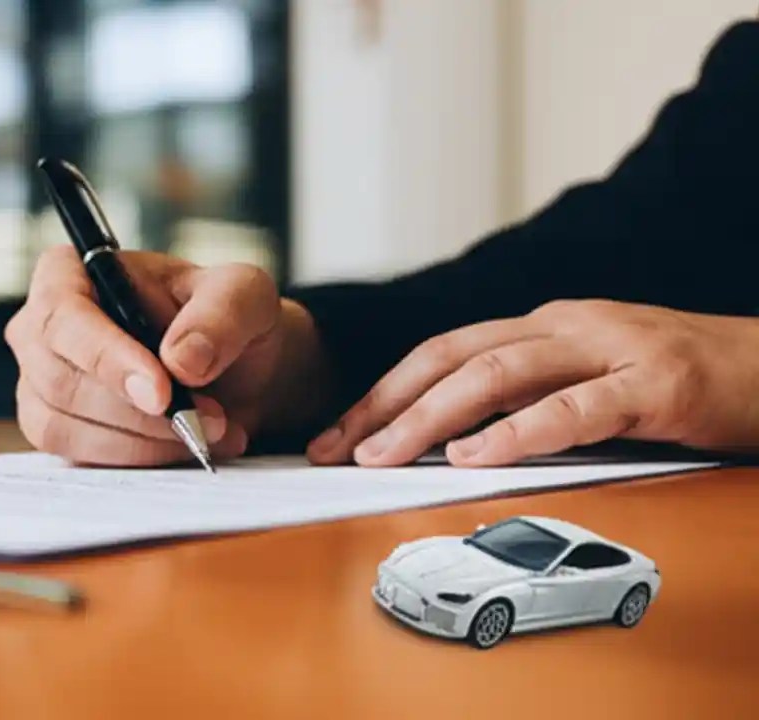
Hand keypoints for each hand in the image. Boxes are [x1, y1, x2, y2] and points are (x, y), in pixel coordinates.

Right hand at [5, 246, 330, 465]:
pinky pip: (80, 456)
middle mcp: (40, 328)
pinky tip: (184, 446)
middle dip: (140, 412)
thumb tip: (181, 360)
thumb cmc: (222, 319)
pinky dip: (138, 458)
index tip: (160, 394)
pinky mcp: (54, 429)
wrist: (233, 371)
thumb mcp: (243, 294)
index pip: (62, 315)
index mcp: (69, 273)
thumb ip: (222, 312)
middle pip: (62, 380)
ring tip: (210, 431)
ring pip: (67, 426)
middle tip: (210, 419)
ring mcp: (39, 383)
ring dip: (145, 441)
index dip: (105, 357)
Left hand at [307, 300, 758, 466]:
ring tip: (385, 454)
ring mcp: (610, 348)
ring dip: (431, 418)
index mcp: (543, 326)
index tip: (337, 434)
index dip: (383, 392)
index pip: (441, 352)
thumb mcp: (588, 381)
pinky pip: (575, 408)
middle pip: (454, 358)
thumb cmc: (678, 383)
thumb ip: (528, 399)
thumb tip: (450, 443)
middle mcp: (565, 325)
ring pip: (499, 375)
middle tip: (338, 450)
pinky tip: (478, 457)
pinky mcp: (656, 383)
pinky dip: (520, 432)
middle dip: (387, 405)